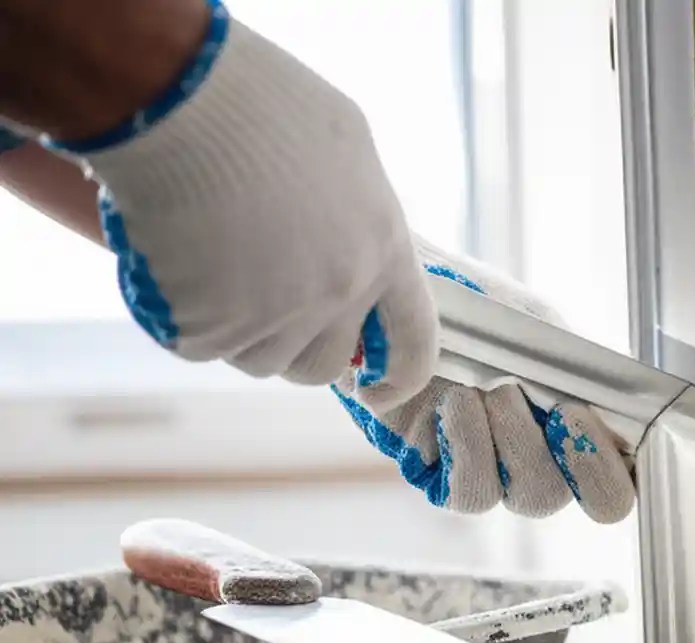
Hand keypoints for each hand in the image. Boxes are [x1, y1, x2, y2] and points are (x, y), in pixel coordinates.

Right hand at [43, 1, 436, 409]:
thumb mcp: (344, 149)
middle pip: (322, 364)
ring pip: (260, 360)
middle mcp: (341, 292)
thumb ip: (359, 214)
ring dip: (239, 332)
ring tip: (214, 267)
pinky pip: (200, 346)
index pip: (414, 341)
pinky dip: (187, 319)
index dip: (400, 376)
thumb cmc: (262, 104)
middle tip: (263, 308)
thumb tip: (354, 252)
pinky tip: (177, 265)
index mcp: (384, 249)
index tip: (377, 388)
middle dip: (297, 350)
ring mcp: (277, 314)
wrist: (182, 100)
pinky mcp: (211, 327)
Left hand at [332, 238, 636, 523]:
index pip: (612, 486)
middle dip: (574, 452)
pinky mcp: (437, 472)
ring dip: (519, 439)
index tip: (591, 420)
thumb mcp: (538, 325)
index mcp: (572, 428)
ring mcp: (488, 470)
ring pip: (529, 497)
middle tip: (560, 406)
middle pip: (573, 499)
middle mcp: (535, 459)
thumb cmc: (474, 307)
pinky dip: (471, 445)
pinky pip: (468, 492)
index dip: (613, 475)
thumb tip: (607, 401)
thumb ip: (576, 367)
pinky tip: (456, 402)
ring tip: (496, 387)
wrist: (404, 293)